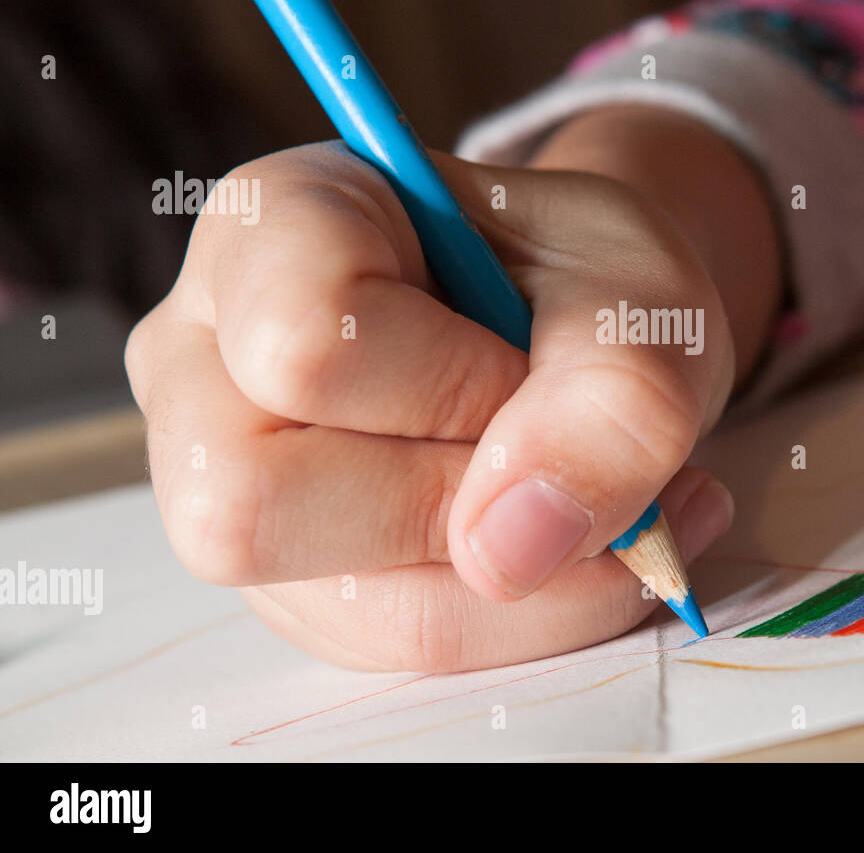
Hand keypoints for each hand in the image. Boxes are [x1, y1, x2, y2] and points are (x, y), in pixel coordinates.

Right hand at [125, 107, 779, 670]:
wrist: (593, 332)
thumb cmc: (594, 284)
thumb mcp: (642, 296)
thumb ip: (613, 393)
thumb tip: (504, 554)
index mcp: (272, 228)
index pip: (302, 342)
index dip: (448, 384)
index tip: (529, 363)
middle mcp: (210, 358)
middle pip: (251, 504)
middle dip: (457, 508)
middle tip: (568, 455)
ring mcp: (232, 481)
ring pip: (336, 608)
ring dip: (521, 585)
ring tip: (626, 517)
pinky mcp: (299, 573)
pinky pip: (393, 645)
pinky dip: (522, 618)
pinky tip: (588, 550)